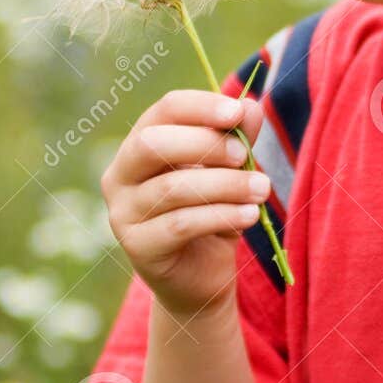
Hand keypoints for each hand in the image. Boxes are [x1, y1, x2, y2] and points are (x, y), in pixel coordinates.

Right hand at [101, 89, 269, 319]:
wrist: (200, 276)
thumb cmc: (212, 211)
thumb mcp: (230, 171)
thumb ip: (237, 138)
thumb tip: (250, 106)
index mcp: (140, 144)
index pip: (164, 110)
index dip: (201, 106)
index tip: (237, 113)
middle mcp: (120, 175)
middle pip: (154, 144)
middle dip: (206, 144)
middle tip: (244, 155)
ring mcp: (123, 212)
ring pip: (174, 187)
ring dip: (226, 185)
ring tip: (262, 189)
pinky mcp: (137, 247)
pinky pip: (181, 224)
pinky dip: (222, 215)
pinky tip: (251, 215)